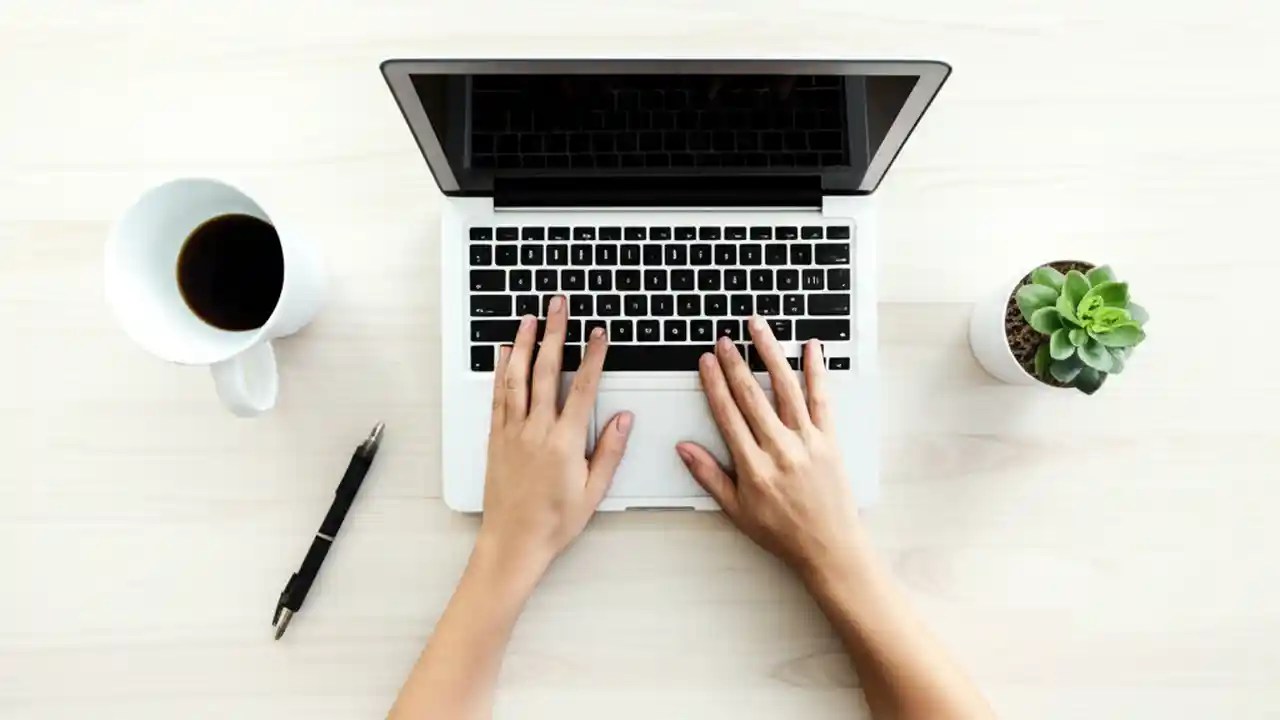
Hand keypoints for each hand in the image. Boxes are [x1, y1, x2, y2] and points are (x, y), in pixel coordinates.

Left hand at [479, 297, 632, 578]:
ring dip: (526, 344)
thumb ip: (610, 451)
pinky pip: (499, 397)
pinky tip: (505, 353)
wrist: (513, 542)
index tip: (599, 333)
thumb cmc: (554, 522)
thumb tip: (623, 418)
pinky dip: (502, 371)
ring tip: (531, 318)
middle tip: (560, 306)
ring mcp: (512, 432)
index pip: (583, 388)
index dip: (593, 357)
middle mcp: (536, 431)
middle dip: (556, 334)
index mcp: (565, 442)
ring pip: (519, 378)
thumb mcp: (593, 491)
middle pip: (548, 371)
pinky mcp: (496, 438)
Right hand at [677, 318, 864, 577]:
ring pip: (786, 388)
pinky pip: (822, 399)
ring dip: (771, 354)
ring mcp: (807, 441)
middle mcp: (780, 449)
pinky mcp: (829, 439)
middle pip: (752, 395)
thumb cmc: (782, 532)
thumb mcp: (736, 510)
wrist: (829, 546)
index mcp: (754, 467)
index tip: (706, 361)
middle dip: (735, 363)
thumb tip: (684, 448)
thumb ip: (709, 475)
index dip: (714, 384)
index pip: (728, 415)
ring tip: (759, 329)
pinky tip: (811, 349)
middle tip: (725, 339)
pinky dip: (816, 371)